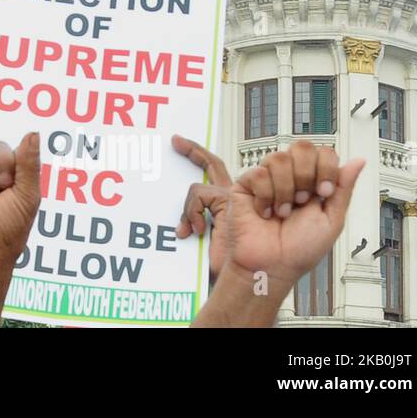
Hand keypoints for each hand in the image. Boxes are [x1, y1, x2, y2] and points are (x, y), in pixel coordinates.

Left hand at [171, 134, 231, 280]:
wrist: (241, 277)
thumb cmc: (223, 265)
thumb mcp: (202, 239)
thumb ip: (193, 222)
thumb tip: (177, 226)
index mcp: (228, 204)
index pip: (213, 174)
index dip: (198, 157)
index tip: (179, 143)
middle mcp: (233, 197)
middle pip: (213, 164)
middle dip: (194, 150)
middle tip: (175, 140)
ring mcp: (234, 197)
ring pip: (198, 188)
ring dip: (188, 210)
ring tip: (192, 231)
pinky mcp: (230, 198)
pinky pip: (199, 194)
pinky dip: (192, 211)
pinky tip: (199, 230)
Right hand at [222, 140, 363, 288]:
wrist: (273, 265)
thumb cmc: (301, 249)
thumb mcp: (332, 220)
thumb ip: (343, 188)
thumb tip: (358, 162)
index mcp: (313, 182)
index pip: (323, 153)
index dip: (326, 168)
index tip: (324, 192)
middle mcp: (291, 177)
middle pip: (301, 147)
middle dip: (306, 175)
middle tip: (304, 200)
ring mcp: (268, 179)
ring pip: (278, 159)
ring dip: (285, 190)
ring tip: (284, 211)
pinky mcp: (246, 185)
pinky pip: (258, 174)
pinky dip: (266, 197)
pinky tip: (267, 212)